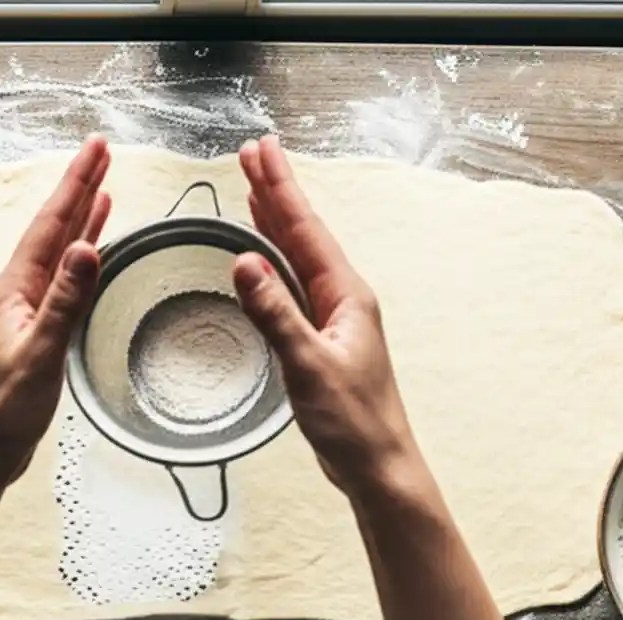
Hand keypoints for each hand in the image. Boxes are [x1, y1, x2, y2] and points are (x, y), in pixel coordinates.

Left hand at [0, 136, 111, 485]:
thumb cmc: (5, 409)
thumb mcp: (40, 351)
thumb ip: (64, 301)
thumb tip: (87, 248)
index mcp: (13, 288)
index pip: (51, 224)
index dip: (76, 184)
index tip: (96, 150)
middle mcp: (16, 291)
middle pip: (54, 228)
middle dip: (79, 189)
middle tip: (102, 152)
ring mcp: (25, 309)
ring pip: (60, 252)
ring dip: (82, 219)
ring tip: (104, 190)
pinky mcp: (35, 329)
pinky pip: (64, 280)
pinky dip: (81, 259)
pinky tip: (92, 253)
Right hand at [232, 136, 421, 497]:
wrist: (377, 464)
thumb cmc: (353, 421)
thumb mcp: (307, 365)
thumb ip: (276, 313)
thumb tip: (245, 263)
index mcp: (346, 295)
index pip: (306, 229)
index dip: (280, 188)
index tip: (260, 152)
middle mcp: (343, 298)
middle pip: (303, 232)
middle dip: (276, 191)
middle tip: (252, 154)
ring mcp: (334, 317)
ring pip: (298, 255)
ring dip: (274, 221)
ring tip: (253, 188)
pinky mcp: (322, 337)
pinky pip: (294, 283)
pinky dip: (274, 261)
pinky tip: (261, 257)